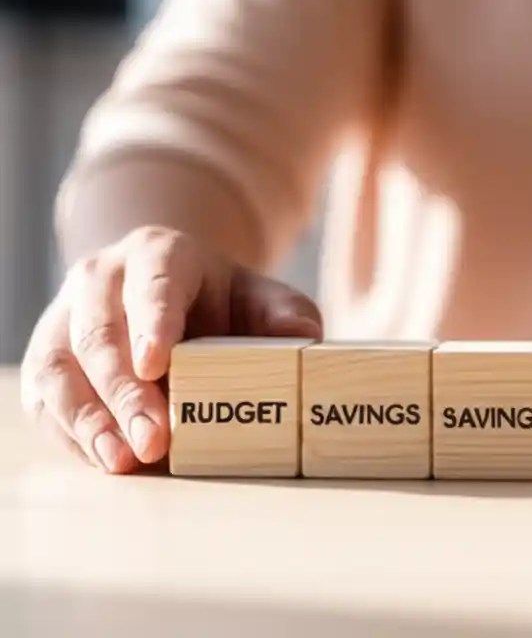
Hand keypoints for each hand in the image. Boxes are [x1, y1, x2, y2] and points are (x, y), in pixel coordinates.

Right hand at [20, 226, 321, 473]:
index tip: (157, 365)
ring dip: (89, 419)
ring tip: (122, 460)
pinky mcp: (49, 360)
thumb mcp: (263, 298)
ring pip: (60, 367)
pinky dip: (72, 432)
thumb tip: (305, 338)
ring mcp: (65, 317)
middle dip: (126, 393)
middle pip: (102, 334)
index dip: (153, 323)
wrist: (169, 295)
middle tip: (154, 439)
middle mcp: (101, 279)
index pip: (155, 283)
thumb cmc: (224, 303)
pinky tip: (104, 459)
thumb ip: (286, 314)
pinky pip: (46, 397)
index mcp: (158, 253)